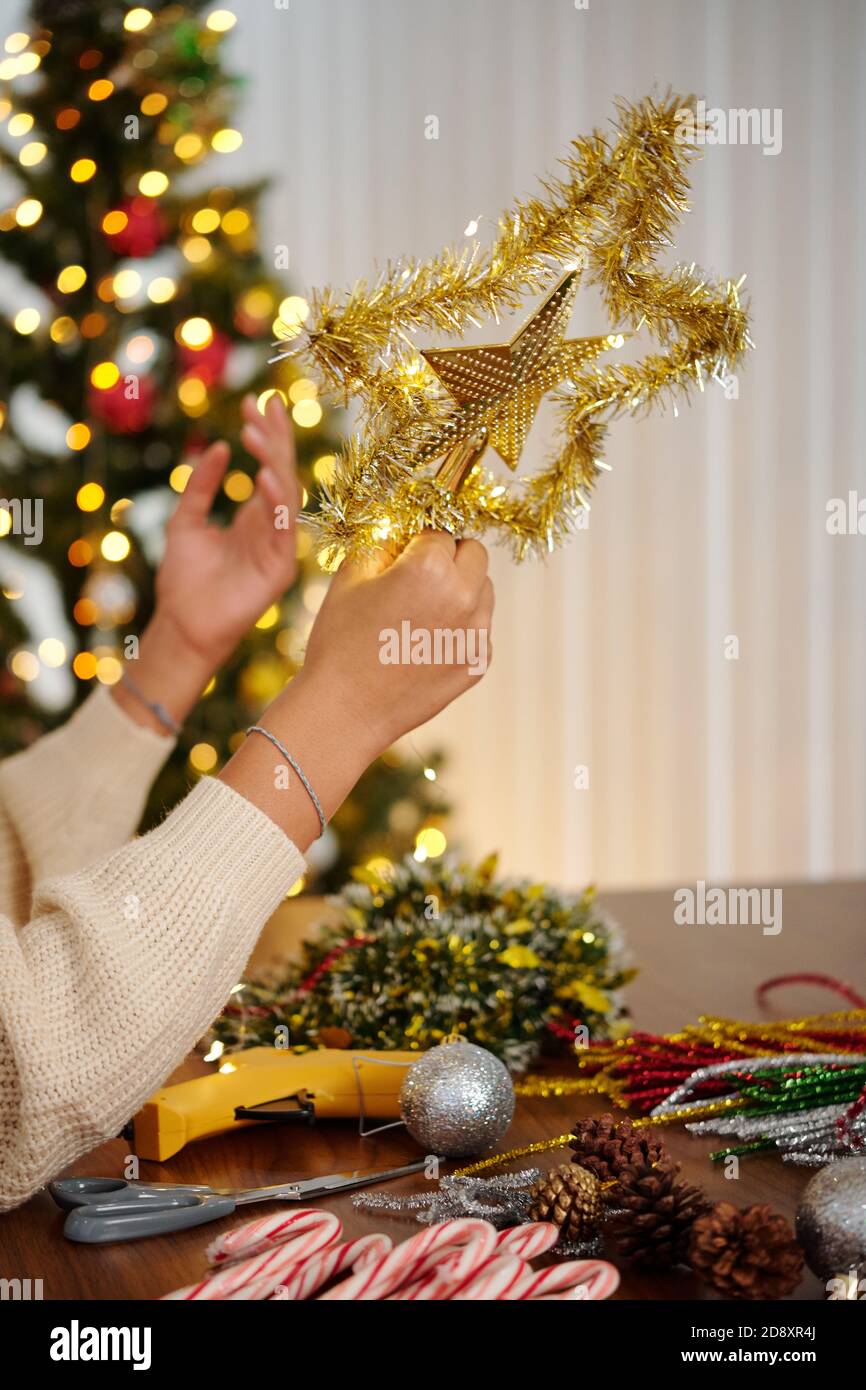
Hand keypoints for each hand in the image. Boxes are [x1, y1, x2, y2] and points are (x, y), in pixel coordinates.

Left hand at [155, 392, 299, 669]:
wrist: (181, 625)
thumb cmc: (184, 579)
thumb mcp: (185, 521)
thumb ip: (201, 487)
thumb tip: (221, 449)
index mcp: (254, 518)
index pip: (269, 467)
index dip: (266, 434)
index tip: (257, 401)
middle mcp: (271, 529)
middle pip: (283, 473)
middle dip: (274, 439)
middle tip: (261, 406)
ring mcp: (279, 548)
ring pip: (287, 497)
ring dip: (275, 463)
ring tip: (257, 433)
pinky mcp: (280, 570)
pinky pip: (286, 531)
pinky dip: (278, 503)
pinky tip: (266, 478)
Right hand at [300, 530, 493, 755]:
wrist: (345, 710)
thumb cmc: (340, 640)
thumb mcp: (351, 575)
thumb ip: (384, 541)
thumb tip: (404, 530)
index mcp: (430, 566)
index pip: (439, 531)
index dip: (417, 541)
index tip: (402, 556)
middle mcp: (463, 596)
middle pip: (474, 554)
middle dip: (450, 558)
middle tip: (418, 578)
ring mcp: (476, 632)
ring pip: (483, 590)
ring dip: (461, 590)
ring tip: (420, 614)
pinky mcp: (478, 662)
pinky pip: (479, 628)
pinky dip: (460, 627)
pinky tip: (424, 643)